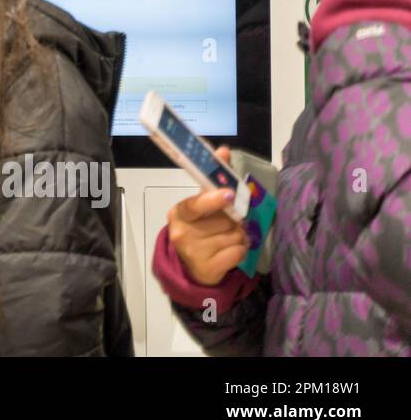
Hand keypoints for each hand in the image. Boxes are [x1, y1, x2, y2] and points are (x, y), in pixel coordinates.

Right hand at [167, 146, 248, 286]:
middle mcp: (181, 232)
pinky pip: (238, 253)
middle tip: (228, 225)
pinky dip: (240, 251)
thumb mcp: (202, 205)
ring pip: (234, 236)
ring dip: (239, 236)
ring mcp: (192, 253)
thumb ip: (213, 180)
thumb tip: (224, 150)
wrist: (192, 266)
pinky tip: (230, 252)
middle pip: (224, 221)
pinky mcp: (206, 269)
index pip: (197, 204)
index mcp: (178, 213)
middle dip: (233, 222)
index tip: (229, 195)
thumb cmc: (199, 229)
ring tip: (228, 239)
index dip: (214, 199)